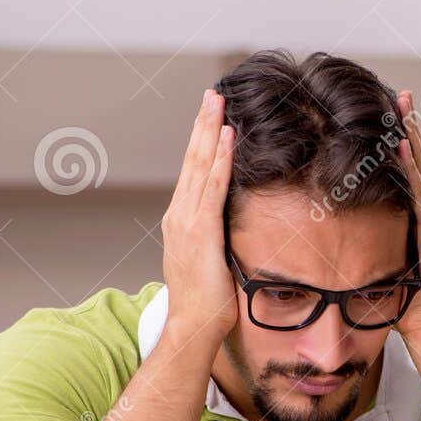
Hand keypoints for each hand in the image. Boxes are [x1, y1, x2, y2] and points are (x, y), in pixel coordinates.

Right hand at [160, 89, 237, 353]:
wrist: (194, 326)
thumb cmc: (208, 301)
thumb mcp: (215, 260)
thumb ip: (222, 237)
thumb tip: (240, 225)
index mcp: (183, 220)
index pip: (194, 171)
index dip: (203, 141)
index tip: (213, 116)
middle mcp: (179, 214)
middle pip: (192, 159)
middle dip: (203, 124)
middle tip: (212, 94)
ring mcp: (186, 220)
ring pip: (199, 165)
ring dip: (209, 131)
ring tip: (217, 102)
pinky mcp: (200, 230)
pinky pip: (212, 186)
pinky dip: (220, 159)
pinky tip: (227, 138)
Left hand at [393, 89, 420, 340]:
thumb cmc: (401, 298)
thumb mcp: (381, 260)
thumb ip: (369, 240)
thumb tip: (338, 226)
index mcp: (419, 216)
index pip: (409, 170)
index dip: (400, 140)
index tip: (390, 113)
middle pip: (418, 160)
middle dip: (409, 126)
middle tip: (399, 94)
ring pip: (420, 168)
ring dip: (411, 136)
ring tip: (402, 106)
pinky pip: (418, 191)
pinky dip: (410, 166)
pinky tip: (400, 144)